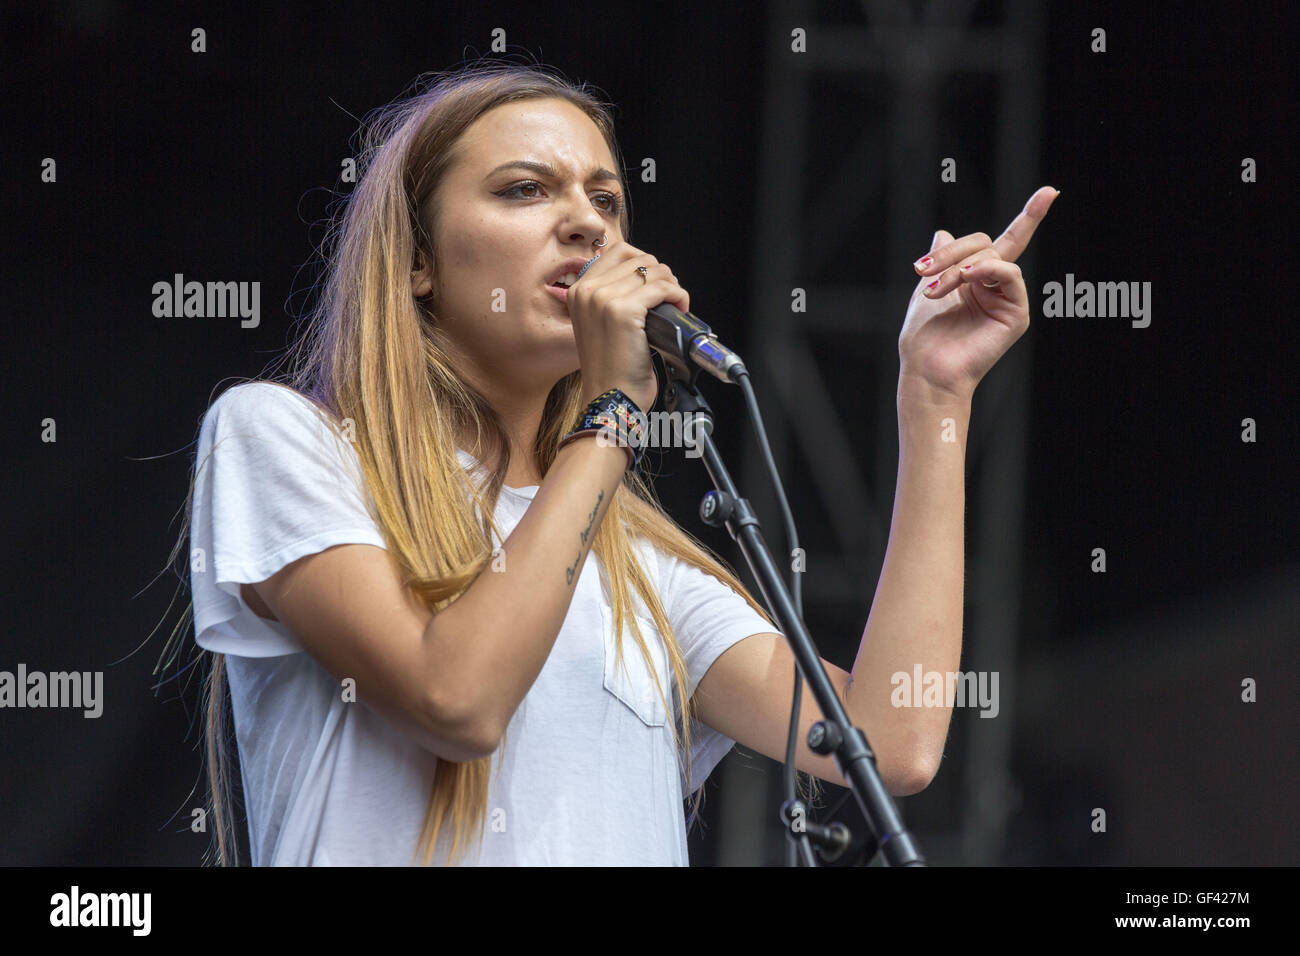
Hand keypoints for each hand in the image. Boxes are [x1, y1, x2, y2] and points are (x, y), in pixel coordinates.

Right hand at [567, 239, 690, 413]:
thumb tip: (647, 276)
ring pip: (653, 270)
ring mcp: (602, 299)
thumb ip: (613, 296)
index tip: (654, 283)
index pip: (618, 251)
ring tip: (674, 307)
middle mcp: (586, 291)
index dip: (643, 264)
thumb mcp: (601, 324)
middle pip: (638, 258)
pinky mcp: (622, 311)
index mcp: (578, 291)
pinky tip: (680, 310)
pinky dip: (679, 296)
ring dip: (672, 286)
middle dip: (661, 275)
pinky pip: (663, 287)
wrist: (611, 398)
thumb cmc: (611, 368)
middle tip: (669, 299)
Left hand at [898, 186, 1058, 403]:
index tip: (1051, 192)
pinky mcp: (1017, 314)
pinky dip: (987, 269)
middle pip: (985, 244)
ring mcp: (1008, 300)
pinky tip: (966, 277)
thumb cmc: (923, 338)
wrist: (927, 370)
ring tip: (936, 290)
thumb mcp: (928, 287)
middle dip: (951, 253)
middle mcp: (996, 288)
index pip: (1002, 243)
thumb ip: (942, 260)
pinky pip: (1010, 275)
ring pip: (993, 256)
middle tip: (922, 271)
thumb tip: (943, 231)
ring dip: (959, 266)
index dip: (1029, 217)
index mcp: (977, 281)